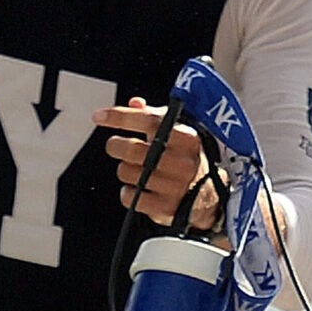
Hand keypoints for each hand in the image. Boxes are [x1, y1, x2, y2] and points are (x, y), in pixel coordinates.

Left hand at [98, 99, 219, 231]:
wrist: (211, 196)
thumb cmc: (189, 159)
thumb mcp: (178, 132)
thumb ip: (155, 116)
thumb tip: (135, 103)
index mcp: (187, 137)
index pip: (149, 121)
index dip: (120, 117)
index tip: (100, 116)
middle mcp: (182, 161)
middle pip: (133, 149)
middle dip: (116, 145)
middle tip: (115, 145)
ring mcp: (174, 186)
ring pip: (127, 172)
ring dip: (124, 169)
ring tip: (135, 168)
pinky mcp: (166, 207)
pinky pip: (129, 196)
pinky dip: (127, 191)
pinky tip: (138, 187)